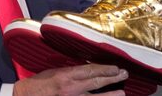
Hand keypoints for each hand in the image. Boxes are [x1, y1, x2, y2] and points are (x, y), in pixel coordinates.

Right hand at [13, 64, 127, 95]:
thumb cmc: (38, 85)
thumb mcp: (54, 72)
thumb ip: (70, 72)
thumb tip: (87, 70)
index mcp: (66, 76)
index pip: (91, 71)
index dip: (105, 69)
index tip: (115, 68)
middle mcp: (71, 89)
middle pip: (97, 83)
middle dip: (112, 79)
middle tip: (124, 75)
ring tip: (122, 93)